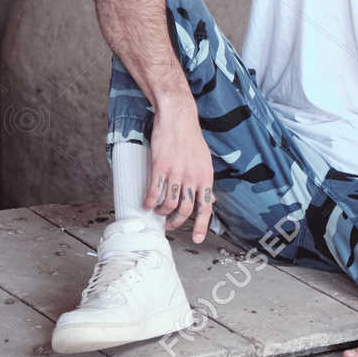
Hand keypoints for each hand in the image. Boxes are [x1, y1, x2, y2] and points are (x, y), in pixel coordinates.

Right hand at [144, 104, 214, 242]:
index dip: (201, 226)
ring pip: (168, 203)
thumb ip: (205, 182)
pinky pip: (153, 191)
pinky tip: (146, 203)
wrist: (178, 117)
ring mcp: (176, 172)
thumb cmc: (190, 139)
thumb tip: (211, 200)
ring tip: (158, 211)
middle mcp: (192, 177)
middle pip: (184, 209)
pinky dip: (149, 201)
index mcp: (206, 176)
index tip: (196, 239)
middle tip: (169, 225)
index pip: (206, 207)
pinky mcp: (160, 166)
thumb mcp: (204, 161)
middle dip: (175, 221)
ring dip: (161, 211)